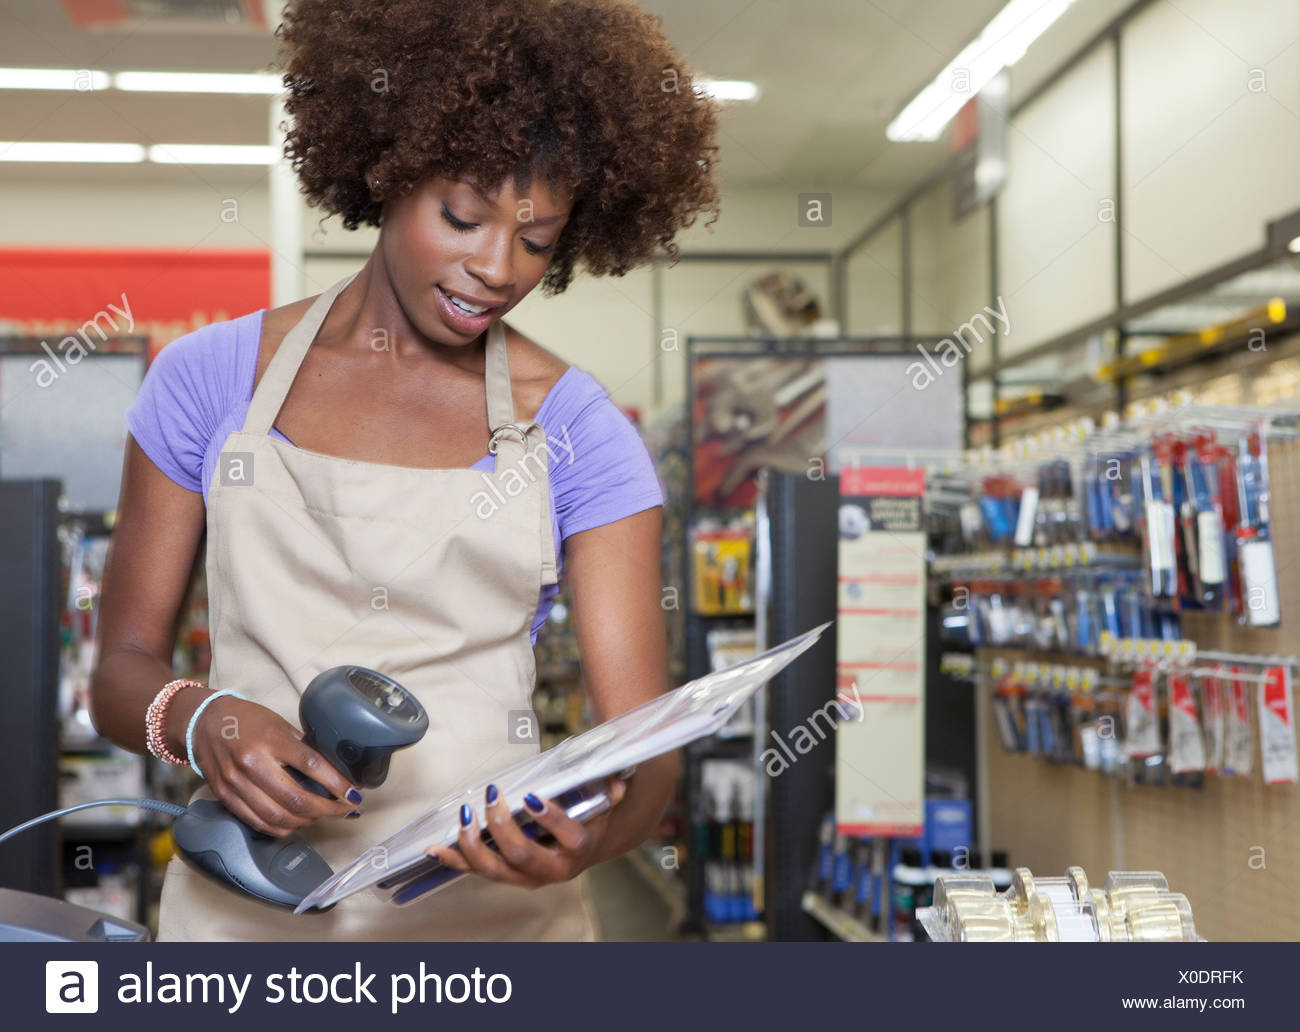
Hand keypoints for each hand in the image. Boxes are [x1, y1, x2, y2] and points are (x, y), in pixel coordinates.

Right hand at [188, 694, 363, 836]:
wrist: (205, 723)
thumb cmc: (247, 720)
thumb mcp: (280, 724)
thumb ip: (303, 747)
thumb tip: (334, 770)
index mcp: (270, 740)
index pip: (312, 766)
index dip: (338, 784)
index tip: (354, 794)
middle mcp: (252, 764)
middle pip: (297, 800)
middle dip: (328, 810)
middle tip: (346, 810)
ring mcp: (236, 784)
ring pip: (279, 818)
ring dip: (308, 822)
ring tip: (324, 815)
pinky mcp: (226, 798)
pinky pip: (259, 823)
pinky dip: (283, 828)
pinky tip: (297, 822)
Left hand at [425, 777, 627, 888]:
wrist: (590, 844)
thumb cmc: (593, 814)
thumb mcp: (605, 798)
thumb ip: (610, 786)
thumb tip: (617, 776)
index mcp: (579, 848)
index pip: (568, 836)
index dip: (549, 818)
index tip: (531, 797)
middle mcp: (553, 870)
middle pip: (521, 854)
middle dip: (501, 825)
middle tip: (493, 796)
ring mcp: (527, 877)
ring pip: (494, 869)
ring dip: (474, 843)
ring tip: (465, 815)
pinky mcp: (508, 875)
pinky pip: (476, 871)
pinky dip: (454, 859)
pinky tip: (434, 848)